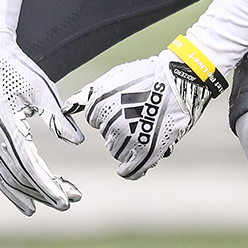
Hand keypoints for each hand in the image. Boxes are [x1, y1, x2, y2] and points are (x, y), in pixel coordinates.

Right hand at [0, 31, 84, 214]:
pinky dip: (12, 191)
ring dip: (31, 195)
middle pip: (18, 177)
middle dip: (45, 193)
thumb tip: (77, 142)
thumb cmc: (15, 69)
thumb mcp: (41, 88)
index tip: (67, 200)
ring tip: (56, 203)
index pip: (28, 166)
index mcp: (6, 124)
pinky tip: (29, 203)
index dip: (48, 186)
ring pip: (6, 179)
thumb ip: (57, 117)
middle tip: (70, 201)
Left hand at [70, 34, 227, 179]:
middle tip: (136, 117)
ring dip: (127, 145)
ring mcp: (129, 138)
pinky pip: (132, 170)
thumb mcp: (113, 78)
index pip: (94, 119)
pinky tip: (128, 170)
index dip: (109, 113)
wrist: (179, 78)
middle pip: (106, 136)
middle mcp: (110, 123)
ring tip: (143, 130)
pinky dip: (129, 171)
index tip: (124, 106)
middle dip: (118, 130)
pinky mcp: (148, 150)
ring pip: (118, 152)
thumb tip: (68, 108)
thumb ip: (88, 95)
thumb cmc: (147, 75)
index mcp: (99, 105)